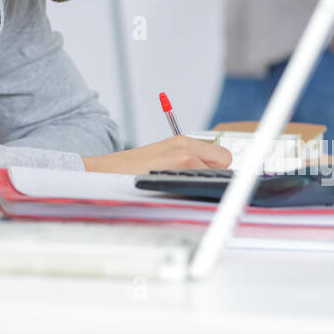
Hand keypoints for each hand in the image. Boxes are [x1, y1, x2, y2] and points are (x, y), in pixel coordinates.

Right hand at [82, 136, 231, 174]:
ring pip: (214, 173)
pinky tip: (178, 192)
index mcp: (182, 142)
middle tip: (199, 184)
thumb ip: (185, 162)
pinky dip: (195, 189)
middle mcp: (186, 144)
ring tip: (180, 189)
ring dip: (203, 184)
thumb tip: (209, 176)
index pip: (221, 154)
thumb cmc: (132, 171)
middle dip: (218, 174)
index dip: (220, 169)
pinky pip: (203, 181)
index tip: (224, 180)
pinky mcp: (181, 164)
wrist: (106, 172)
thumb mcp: (161, 159)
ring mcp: (185, 154)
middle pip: (226, 160)